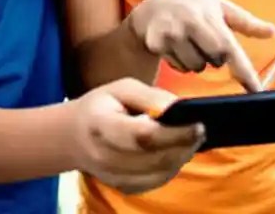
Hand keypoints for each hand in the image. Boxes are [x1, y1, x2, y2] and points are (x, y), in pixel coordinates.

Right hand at [69, 78, 203, 193]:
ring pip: (158, 173)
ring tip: (191, 140)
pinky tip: (176, 152)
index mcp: (101, 125)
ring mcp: (112, 176)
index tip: (198, 124)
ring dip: (181, 157)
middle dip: (183, 145)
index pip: (142, 136)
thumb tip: (178, 108)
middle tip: (201, 130)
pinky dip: (171, 168)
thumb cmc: (102, 106)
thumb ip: (150, 96)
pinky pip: (155, 182)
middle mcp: (104, 155)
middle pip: (154, 157)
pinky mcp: (122, 186)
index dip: (174, 133)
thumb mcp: (121, 88)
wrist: (74, 136)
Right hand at [129, 0, 274, 91]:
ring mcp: (171, 33)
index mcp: (209, 15)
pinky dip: (180, 61)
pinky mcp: (156, 43)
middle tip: (206, 40)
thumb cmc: (196, 6)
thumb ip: (247, 23)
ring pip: (195, 67)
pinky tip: (175, 45)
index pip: (230, 47)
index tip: (256, 90)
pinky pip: (178, 67)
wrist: (156, 4)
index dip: (243, 71)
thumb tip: (273, 31)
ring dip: (197, 61)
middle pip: (214, 60)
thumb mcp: (220, 7)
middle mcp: (190, 23)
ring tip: (189, 42)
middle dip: (215, 57)